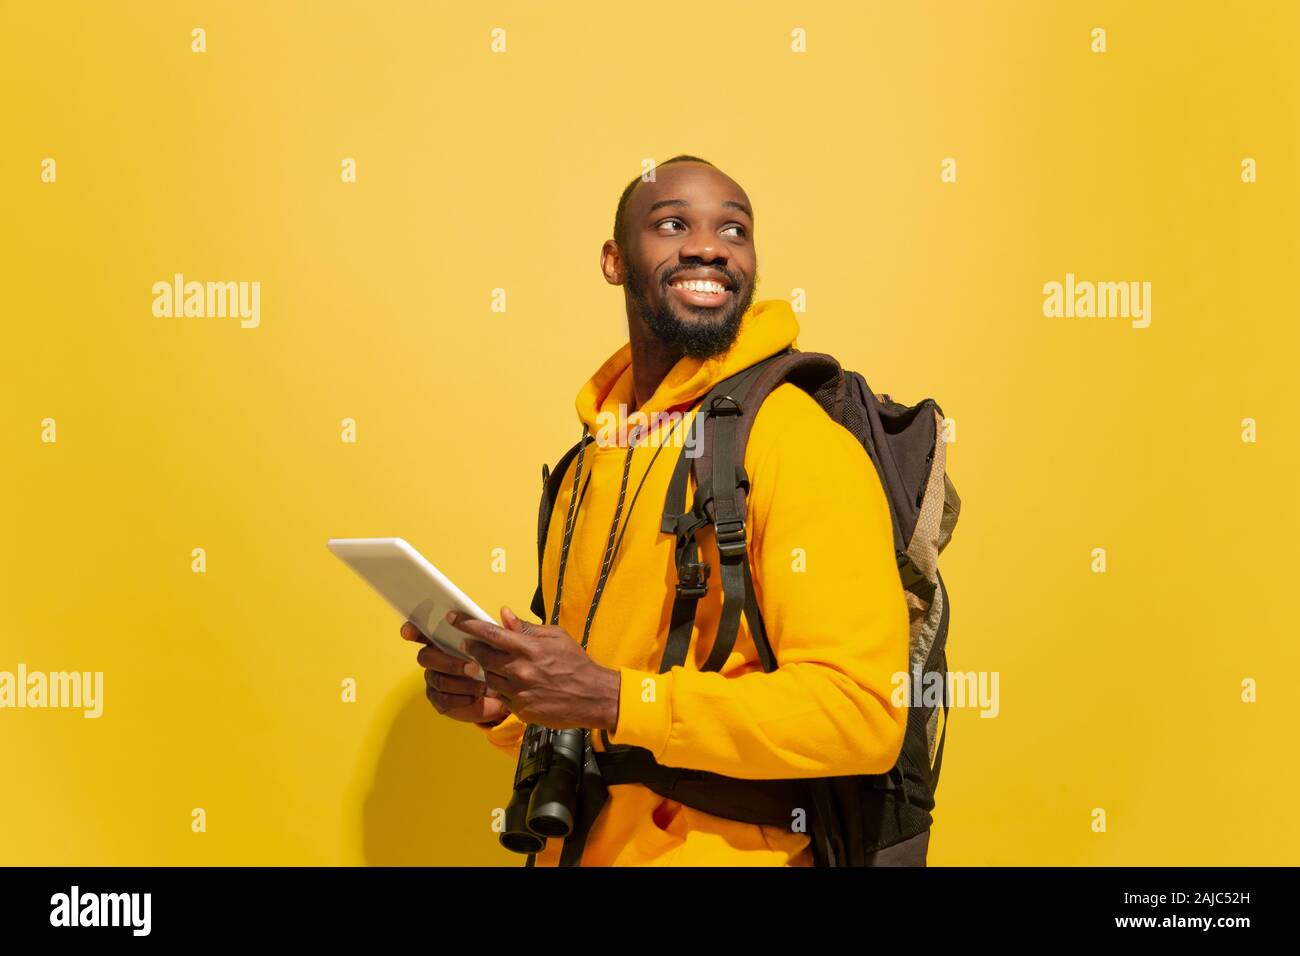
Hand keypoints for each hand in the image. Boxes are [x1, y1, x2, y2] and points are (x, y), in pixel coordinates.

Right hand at [401, 622, 510, 726]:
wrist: (502, 695)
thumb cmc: (498, 665)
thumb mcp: (503, 647)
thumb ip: (502, 630)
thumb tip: (505, 611)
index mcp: (446, 640)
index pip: (423, 632)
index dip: (413, 630)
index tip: (408, 632)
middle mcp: (436, 658)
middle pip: (427, 657)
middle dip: (449, 662)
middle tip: (473, 668)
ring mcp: (435, 678)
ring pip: (437, 679)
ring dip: (461, 683)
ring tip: (482, 686)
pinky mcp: (439, 699)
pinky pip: (442, 698)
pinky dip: (460, 698)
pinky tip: (475, 697)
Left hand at [445, 606, 620, 731]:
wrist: (592, 697)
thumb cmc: (576, 663)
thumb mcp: (556, 637)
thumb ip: (527, 627)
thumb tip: (504, 615)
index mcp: (529, 649)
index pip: (490, 633)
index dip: (468, 624)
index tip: (454, 618)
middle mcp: (520, 671)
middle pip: (482, 656)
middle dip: (471, 647)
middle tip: (468, 642)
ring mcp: (518, 692)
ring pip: (487, 677)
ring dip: (484, 668)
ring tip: (489, 662)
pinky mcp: (520, 710)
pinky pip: (500, 696)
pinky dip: (499, 687)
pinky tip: (508, 682)